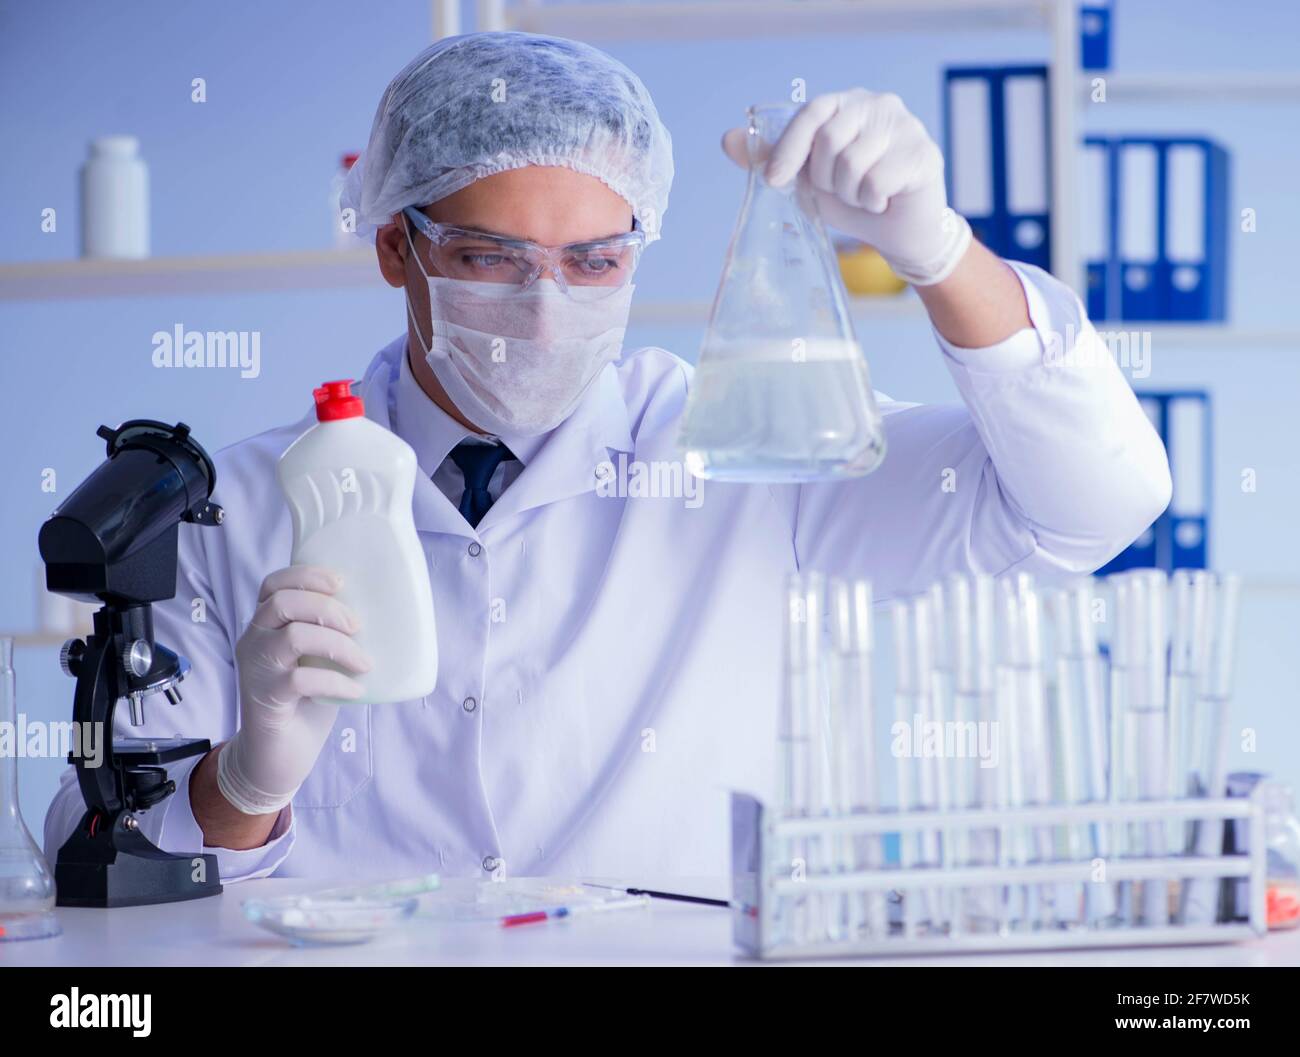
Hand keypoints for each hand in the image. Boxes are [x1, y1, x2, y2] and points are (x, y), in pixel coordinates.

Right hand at [217, 565, 371, 814]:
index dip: (306, 575)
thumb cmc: (305, 703)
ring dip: (338, 645)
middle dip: (326, 607)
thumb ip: (330, 635)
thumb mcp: (318, 659)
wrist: (277, 757)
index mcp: (265, 626)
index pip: (273, 584)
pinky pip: (301, 679)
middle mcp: (253, 641)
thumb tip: (377, 613)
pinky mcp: (265, 699)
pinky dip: (336, 682)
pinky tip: (356, 691)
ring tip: (364, 662)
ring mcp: (256, 670)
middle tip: (358, 626)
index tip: (341, 582)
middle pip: (281, 602)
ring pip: (292, 636)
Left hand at [723, 90, 971, 285]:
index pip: (811, 112)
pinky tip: (883, 201)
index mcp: (847, 103)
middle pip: (830, 140)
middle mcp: (878, 104)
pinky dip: (872, 201)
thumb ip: (772, 159)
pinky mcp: (923, 154)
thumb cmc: (852, 199)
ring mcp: (906, 125)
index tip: (773, 181)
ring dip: (850, 193)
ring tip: (863, 196)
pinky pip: (877, 181)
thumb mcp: (806, 180)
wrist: (897, 232)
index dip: (788, 148)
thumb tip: (727, 140)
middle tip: (839, 191)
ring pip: (853, 163)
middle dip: (825, 179)